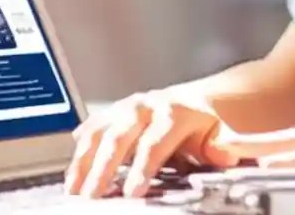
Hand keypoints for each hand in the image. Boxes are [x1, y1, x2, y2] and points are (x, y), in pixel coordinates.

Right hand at [64, 90, 240, 198]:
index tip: (132, 192)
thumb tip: (223, 154)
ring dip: (83, 160)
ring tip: (73, 188)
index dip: (142, 168)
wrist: (197, 99)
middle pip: (119, 137)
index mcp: (174, 112)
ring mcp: (126, 107)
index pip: (154, 143)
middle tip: (93, 196)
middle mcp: (146, 106)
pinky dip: (80, 146)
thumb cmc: (206, 124)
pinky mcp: (113, 112)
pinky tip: (72, 168)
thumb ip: (222, 145)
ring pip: (99, 130)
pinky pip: (92, 126)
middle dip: (104, 168)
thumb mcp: (220, 133)